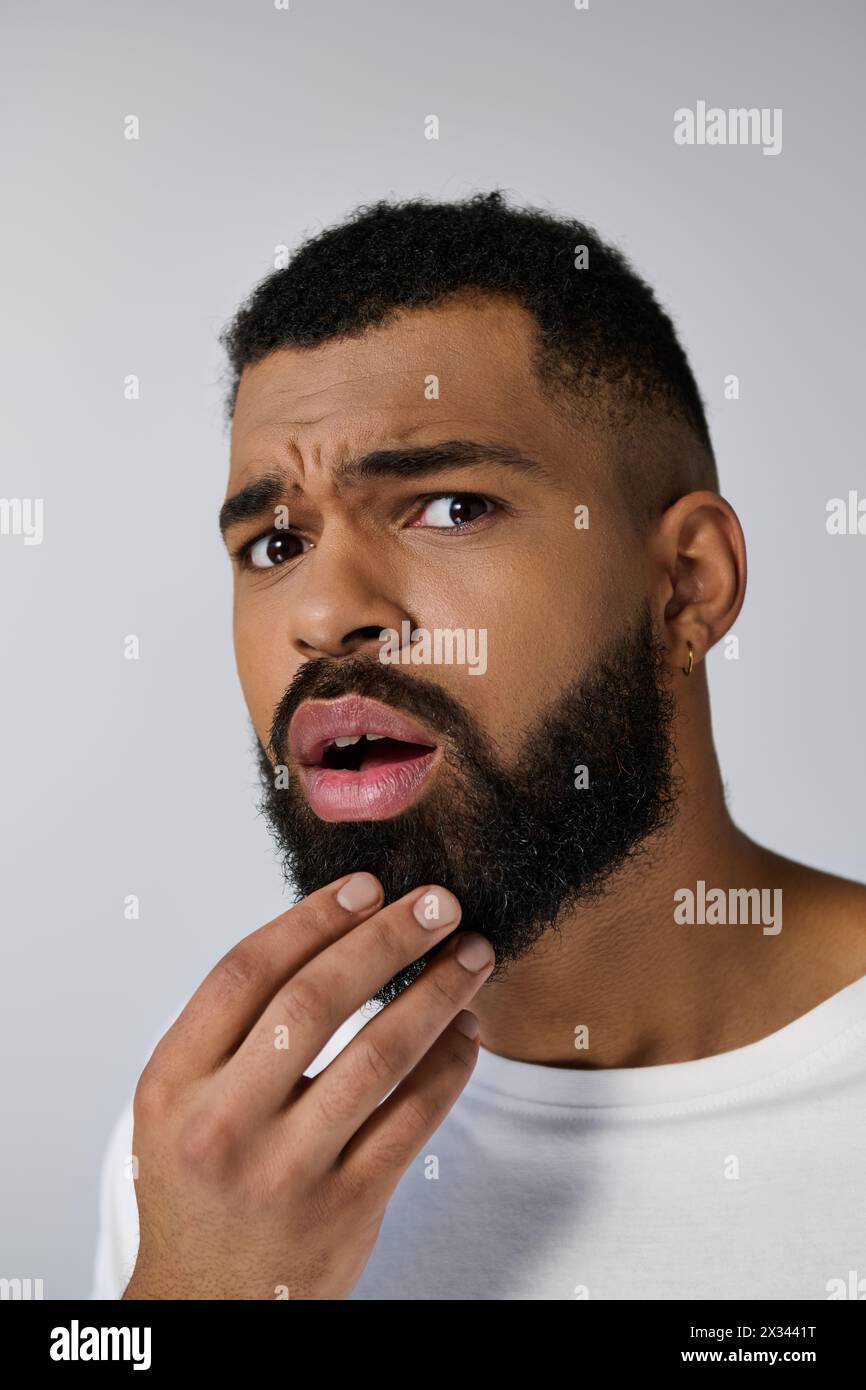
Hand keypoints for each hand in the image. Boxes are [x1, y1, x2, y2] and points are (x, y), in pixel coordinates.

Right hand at [122, 873, 493, 1298]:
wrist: (206, 1305)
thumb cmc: (198, 1185)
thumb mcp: (178, 1103)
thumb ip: (234, 1030)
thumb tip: (335, 934)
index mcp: (173, 1083)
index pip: (245, 972)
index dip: (312, 918)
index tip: (366, 886)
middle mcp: (225, 1124)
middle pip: (316, 1001)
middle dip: (388, 939)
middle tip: (440, 903)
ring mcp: (288, 1170)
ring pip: (380, 1055)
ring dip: (438, 993)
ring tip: (472, 955)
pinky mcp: (347, 1207)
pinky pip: (414, 1117)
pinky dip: (450, 1064)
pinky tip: (467, 1030)